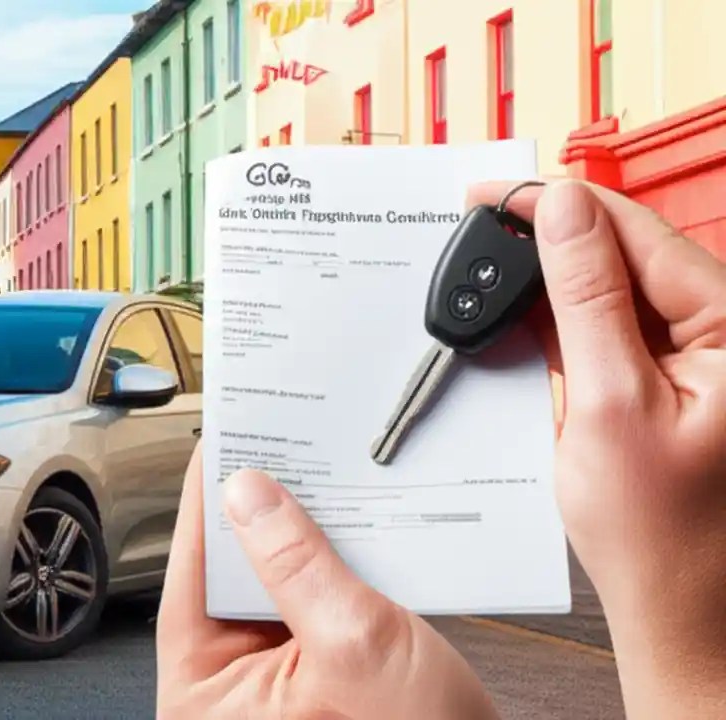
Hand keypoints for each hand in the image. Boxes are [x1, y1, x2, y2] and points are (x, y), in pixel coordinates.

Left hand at [155, 443, 497, 718]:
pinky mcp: (316, 676)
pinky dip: (327, 566)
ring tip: (311, 476)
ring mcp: (274, 688)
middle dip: (258, 516)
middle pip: (231, 580)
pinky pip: (309, 605)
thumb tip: (250, 492)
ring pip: (272, 587)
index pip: (190, 583)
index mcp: (208, 699)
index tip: (216, 447)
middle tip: (273, 447)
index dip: (204, 509)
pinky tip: (345, 524)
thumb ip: (297, 563)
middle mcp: (231, 694)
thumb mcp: (354, 643)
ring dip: (298, 538)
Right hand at [467, 180, 725, 716]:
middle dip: (549, 235)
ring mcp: (699, 354)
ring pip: (615, 284)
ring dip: (552, 277)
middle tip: (476, 224)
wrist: (678, 606)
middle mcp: (724, 330)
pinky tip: (526, 319)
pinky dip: (565, 320)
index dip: (555, 205)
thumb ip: (586, 297)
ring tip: (491, 270)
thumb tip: (562, 213)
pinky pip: (613, 326)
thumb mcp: (609, 402)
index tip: (491, 195)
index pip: (634, 230)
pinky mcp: (670, 377)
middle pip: (626, 249)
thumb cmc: (660, 531)